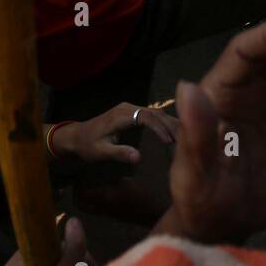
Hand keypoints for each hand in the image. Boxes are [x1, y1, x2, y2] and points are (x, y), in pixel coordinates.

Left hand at [52, 103, 176, 163]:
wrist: (77, 137)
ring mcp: (131, 108)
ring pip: (156, 113)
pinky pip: (153, 116)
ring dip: (171, 123)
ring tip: (188, 136)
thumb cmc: (88, 146)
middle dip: (172, 125)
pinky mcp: (133, 112)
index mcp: (121, 115)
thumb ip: (119, 153)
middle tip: (188, 140)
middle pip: (155, 113)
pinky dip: (166, 123)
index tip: (170, 142)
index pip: (146, 117)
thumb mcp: (101, 152)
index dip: (160, 128)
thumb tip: (138, 158)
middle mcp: (128, 107)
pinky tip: (177, 132)